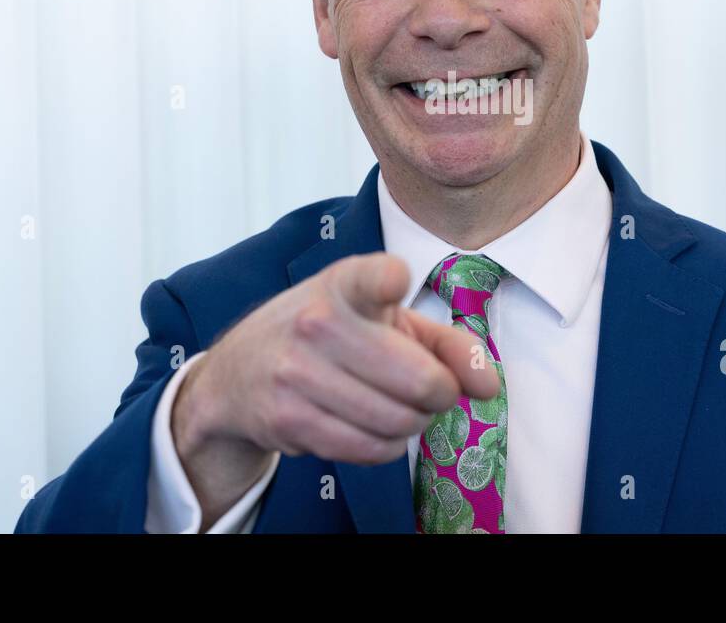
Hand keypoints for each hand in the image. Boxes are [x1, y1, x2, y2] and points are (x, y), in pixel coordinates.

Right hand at [171, 252, 498, 523]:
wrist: (237, 372)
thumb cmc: (326, 335)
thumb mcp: (381, 318)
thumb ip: (443, 342)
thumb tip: (488, 384)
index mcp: (344, 285)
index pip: (374, 276)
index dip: (390, 280)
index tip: (394, 283)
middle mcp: (317, 323)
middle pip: (421, 381)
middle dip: (441, 393)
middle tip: (432, 390)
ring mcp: (298, 374)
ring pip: (400, 421)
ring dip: (415, 423)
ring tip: (402, 408)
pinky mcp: (289, 420)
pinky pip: (371, 449)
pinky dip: (387, 446)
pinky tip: (374, 426)